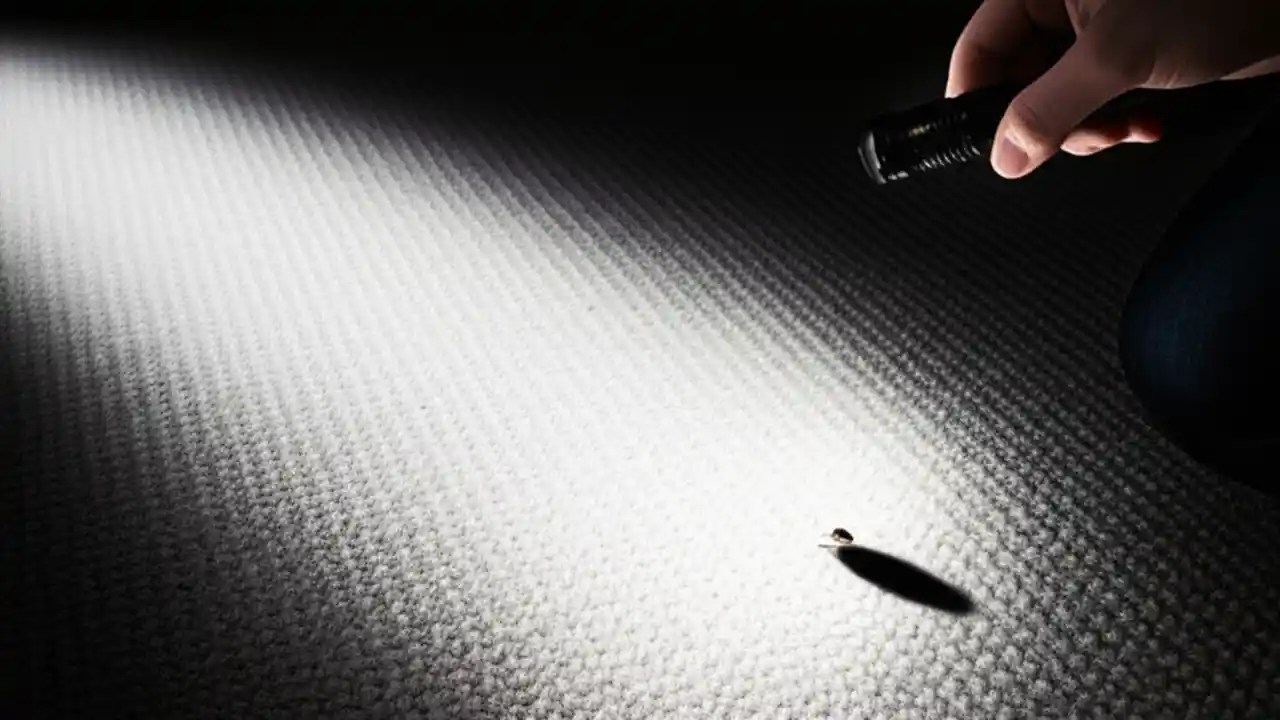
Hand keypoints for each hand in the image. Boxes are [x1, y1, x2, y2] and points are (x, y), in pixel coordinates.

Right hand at [947, 0, 1279, 178]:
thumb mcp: (1117, 57)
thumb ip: (1049, 110)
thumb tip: (1004, 155)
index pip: (978, 49)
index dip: (977, 103)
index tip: (992, 148)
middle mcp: (1064, 5)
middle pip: (1015, 80)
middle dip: (1046, 122)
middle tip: (1076, 138)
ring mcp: (1096, 30)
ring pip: (1055, 100)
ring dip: (1087, 130)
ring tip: (1122, 130)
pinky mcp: (1129, 55)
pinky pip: (1094, 103)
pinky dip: (1115, 123)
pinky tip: (1146, 123)